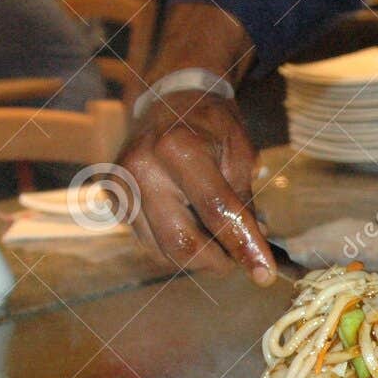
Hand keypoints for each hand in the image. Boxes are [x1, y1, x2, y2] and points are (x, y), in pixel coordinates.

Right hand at [116, 90, 276, 282]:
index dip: (243, 246)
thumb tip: (253, 246)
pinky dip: (176, 246)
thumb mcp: (240, 153)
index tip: (264, 275)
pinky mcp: (113, 199)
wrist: (169, 102)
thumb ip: (245, 201)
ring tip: (217, 237)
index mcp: (179, 148)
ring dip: (198, 256)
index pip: (216, 211)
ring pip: (164, 250)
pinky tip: (191, 226)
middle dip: (217, 261)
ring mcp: (122, 185)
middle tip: (239, 258)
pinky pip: (149, 242)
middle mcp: (142, 168)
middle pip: (183, 242)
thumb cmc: (210, 125)